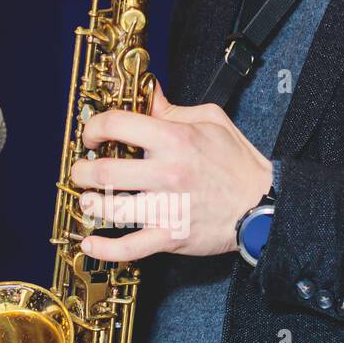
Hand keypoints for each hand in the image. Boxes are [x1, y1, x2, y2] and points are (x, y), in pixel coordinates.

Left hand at [69, 81, 272, 261]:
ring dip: (89, 204)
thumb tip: (148, 94)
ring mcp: (167, 207)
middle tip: (81, 171)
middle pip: (105, 171)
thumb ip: (173, 109)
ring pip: (110, 209)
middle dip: (83, 171)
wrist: (262, 204)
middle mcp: (167, 172)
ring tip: (87, 200)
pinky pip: (130, 247)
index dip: (95, 127)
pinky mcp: (171, 236)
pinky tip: (90, 244)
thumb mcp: (211, 121)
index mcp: (175, 139)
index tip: (92, 136)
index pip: (118, 124)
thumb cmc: (237, 163)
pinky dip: (105, 249)